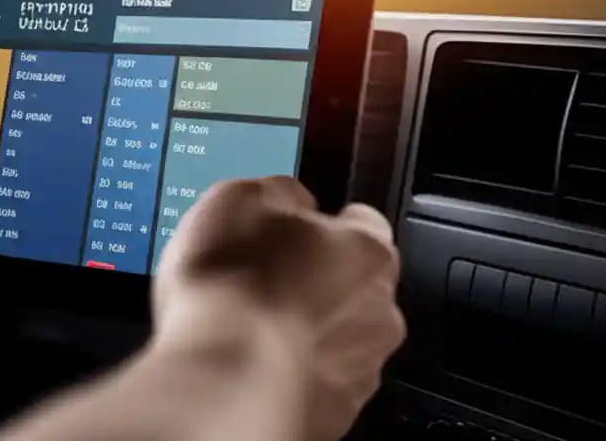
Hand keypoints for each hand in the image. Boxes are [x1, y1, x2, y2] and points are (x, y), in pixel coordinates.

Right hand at [152, 176, 405, 440]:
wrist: (226, 379)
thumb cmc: (234, 283)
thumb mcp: (240, 198)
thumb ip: (278, 193)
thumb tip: (290, 200)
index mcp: (366, 247)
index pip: (362, 222)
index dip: (322, 222)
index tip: (290, 229)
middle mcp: (380, 308)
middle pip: (352, 282)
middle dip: (314, 279)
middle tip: (259, 278)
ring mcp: (362, 366)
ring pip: (338, 335)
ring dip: (303, 328)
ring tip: (247, 326)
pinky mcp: (336, 411)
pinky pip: (316, 379)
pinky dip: (291, 369)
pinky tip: (250, 361)